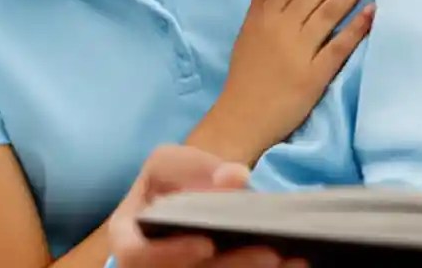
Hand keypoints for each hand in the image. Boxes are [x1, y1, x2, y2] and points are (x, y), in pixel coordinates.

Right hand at [107, 145, 305, 267]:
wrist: (184, 199)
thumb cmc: (170, 183)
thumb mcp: (171, 164)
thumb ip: (197, 168)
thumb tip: (236, 178)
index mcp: (127, 236)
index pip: (135, 254)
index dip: (169, 254)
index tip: (207, 244)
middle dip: (230, 266)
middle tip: (270, 253)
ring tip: (290, 259)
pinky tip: (294, 264)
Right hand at [190, 0, 374, 162]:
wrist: (240, 118)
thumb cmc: (247, 73)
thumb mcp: (249, 29)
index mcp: (266, 14)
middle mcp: (282, 27)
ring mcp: (298, 51)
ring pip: (329, 10)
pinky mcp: (313, 76)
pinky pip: (337, 47)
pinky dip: (355, 28)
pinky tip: (374, 12)